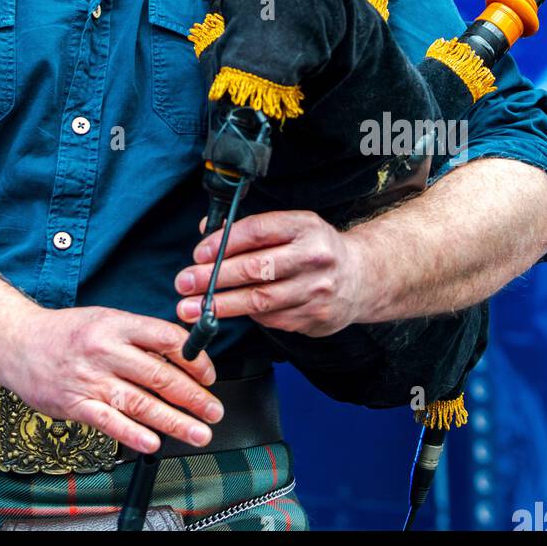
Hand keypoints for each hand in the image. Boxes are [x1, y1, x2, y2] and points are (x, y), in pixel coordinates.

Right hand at [1, 303, 223, 455]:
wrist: (18, 342)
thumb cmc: (65, 333)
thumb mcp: (104, 319)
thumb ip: (138, 337)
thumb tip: (179, 355)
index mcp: (117, 324)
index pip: (166, 339)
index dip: (194, 359)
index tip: (208, 375)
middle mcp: (106, 350)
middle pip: (159, 375)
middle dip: (193, 396)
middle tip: (213, 410)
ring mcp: (90, 379)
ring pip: (140, 402)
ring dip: (174, 420)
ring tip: (198, 432)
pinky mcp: (75, 404)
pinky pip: (109, 422)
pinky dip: (133, 434)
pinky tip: (153, 443)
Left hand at [174, 210, 367, 337]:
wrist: (362, 276)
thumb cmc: (315, 247)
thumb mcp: (291, 226)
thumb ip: (251, 230)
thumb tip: (207, 232)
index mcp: (305, 226)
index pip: (258, 231)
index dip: (223, 243)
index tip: (198, 255)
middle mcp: (314, 258)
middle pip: (256, 269)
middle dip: (214, 278)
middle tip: (184, 284)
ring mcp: (317, 291)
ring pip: (260, 300)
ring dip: (221, 305)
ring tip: (193, 309)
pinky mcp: (316, 318)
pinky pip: (272, 319)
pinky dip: (247, 316)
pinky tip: (228, 313)